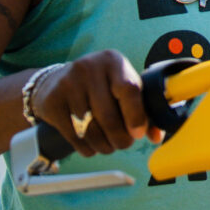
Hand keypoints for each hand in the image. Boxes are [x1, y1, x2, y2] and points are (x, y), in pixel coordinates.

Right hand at [29, 49, 153, 155]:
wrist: (55, 81)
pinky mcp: (52, 100)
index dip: (136, 116)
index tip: (138, 134)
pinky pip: (73, 134)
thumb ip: (144, 110)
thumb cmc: (101, 88)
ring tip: (109, 147)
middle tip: (123, 144)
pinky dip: (86, 148)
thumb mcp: (122, 89)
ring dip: (104, 146)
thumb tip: (156, 137)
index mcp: (113, 61)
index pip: (129, 89)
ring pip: (90, 128)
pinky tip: (91, 147)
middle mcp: (89, 68)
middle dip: (120, 138)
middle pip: (108, 115)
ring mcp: (67, 83)